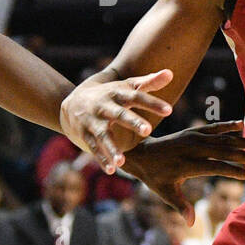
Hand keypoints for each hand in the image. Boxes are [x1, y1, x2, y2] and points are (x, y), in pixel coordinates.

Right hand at [59, 70, 175, 173]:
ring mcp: (93, 121)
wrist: (73, 101)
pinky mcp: (85, 134)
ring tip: (122, 162)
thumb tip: (170, 73)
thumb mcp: (127, 86)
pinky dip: (101, 159)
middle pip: (119, 114)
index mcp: (117, 93)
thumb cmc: (109, 94)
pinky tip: (111, 170)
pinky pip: (93, 147)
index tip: (169, 110)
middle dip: (132, 121)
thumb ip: (149, 82)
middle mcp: (104, 106)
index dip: (152, 103)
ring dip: (111, 148)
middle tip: (148, 130)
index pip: (137, 96)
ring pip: (103, 135)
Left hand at [121, 121, 244, 225]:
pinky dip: (227, 126)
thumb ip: (181, 206)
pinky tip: (242, 125)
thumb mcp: (165, 193)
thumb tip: (192, 224)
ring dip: (242, 141)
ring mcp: (193, 138)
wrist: (141, 153)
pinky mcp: (192, 132)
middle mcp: (192, 149)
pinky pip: (213, 128)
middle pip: (223, 152)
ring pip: (222, 139)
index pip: (215, 168)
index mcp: (187, 165)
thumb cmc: (155, 177)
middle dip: (244, 155)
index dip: (232, 172)